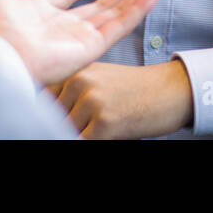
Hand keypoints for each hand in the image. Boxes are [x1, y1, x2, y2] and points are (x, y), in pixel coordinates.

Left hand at [52, 60, 194, 138]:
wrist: (171, 91)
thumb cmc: (135, 91)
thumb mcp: (99, 81)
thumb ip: (71, 93)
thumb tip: (42, 116)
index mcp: (76, 71)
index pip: (41, 99)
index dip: (43, 115)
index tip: (52, 119)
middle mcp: (80, 82)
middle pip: (50, 119)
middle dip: (58, 127)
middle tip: (85, 123)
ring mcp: (92, 101)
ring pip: (63, 131)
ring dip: (77, 133)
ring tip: (98, 127)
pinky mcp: (104, 122)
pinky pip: (80, 142)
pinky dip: (89, 141)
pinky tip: (105, 134)